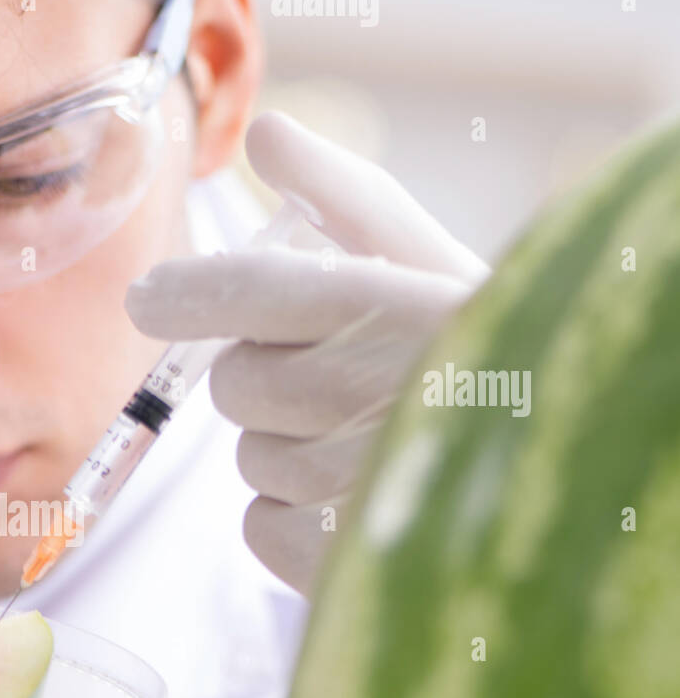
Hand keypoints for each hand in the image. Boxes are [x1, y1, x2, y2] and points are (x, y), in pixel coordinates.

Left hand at [125, 111, 488, 594]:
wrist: (550, 475)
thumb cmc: (484, 363)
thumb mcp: (433, 269)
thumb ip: (348, 199)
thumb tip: (267, 135)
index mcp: (404, 307)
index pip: (260, 292)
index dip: (191, 295)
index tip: (147, 300)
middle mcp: (379, 392)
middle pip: (237, 383)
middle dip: (271, 378)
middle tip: (340, 384)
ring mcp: (357, 485)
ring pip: (251, 457)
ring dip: (290, 450)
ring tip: (369, 449)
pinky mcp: (341, 562)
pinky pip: (258, 526)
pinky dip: (290, 518)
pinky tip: (354, 506)